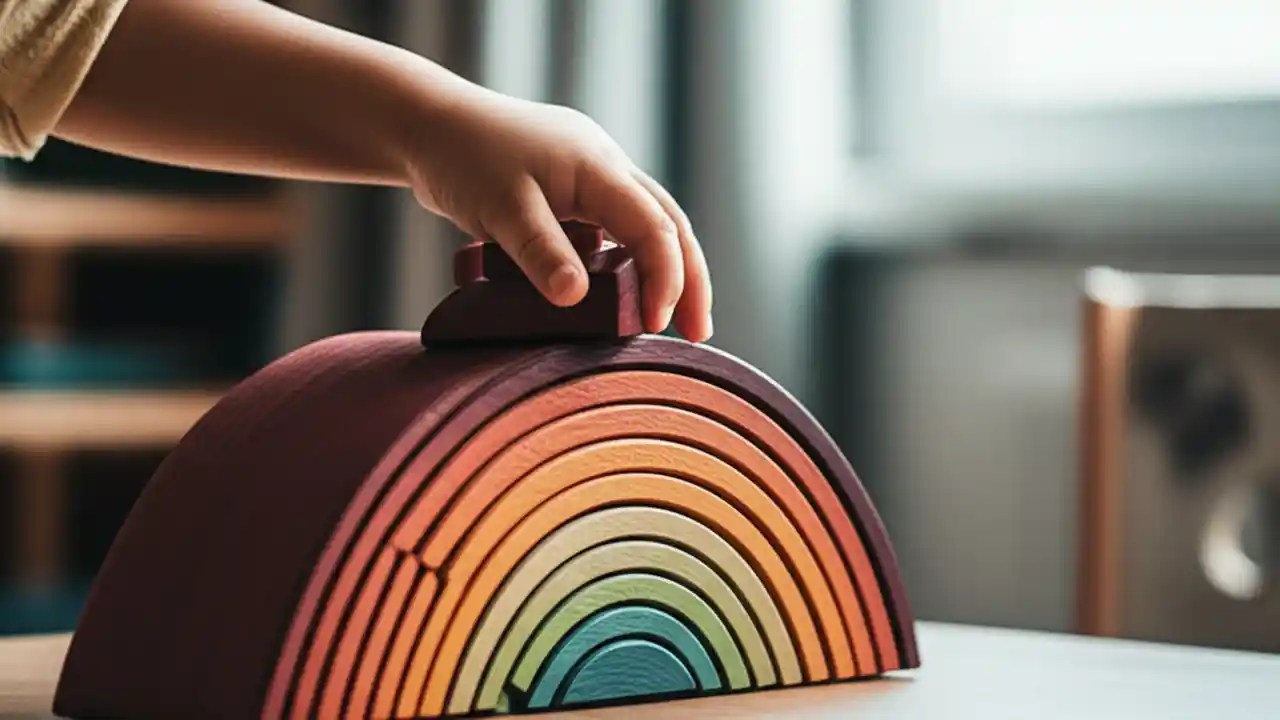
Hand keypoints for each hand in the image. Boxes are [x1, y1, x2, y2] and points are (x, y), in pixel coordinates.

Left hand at [406, 90, 712, 341]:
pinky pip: (612, 228)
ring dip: (662, 270)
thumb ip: (540, 251)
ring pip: (645, 225)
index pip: (654, 226)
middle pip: (668, 224)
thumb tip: (575, 299)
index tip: (655, 324)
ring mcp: (589, 179)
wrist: (428, 125)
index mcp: (599, 167)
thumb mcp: (501, 208)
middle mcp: (605, 169)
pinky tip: (618, 294)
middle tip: (697, 331)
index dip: (664, 277)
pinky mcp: (569, 193)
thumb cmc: (463, 157)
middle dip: (689, 278)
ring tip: (669, 318)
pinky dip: (625, 262)